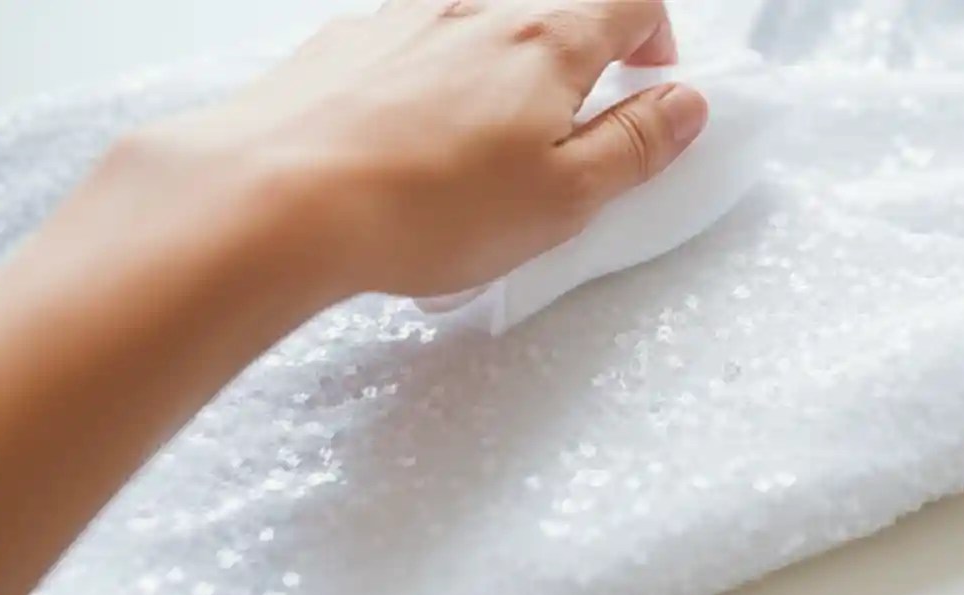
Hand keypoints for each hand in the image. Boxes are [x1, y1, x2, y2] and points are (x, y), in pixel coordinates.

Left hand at [128, 0, 707, 301]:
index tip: (650, 80)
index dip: (655, 36)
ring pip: (483, 20)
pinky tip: (416, 135)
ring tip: (492, 134)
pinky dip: (439, 72)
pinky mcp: (348, 41)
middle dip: (584, 48)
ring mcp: (406, 15)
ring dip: (508, 62)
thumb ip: (636, 145)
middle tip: (579, 109)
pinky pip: (416, 39)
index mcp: (548, 38)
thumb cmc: (426, 206)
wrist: (277, 199)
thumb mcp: (566, 198)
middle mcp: (479, 6)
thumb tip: (686, 106)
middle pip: (556, 2)